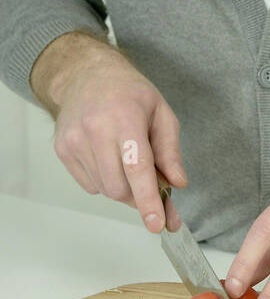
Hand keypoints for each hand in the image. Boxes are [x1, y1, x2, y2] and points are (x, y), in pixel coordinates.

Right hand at [50, 45, 184, 231]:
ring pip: (104, 190)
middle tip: (151, 184)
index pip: (137, 167)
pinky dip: (104, 181)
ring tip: (127, 161)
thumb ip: (170, 151)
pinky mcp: (62, 150)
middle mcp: (95, 130)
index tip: (157, 223)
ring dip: (122, 188)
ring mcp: (74, 141)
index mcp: (125, 117)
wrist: (86, 75)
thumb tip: (177, 183)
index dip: (148, 199)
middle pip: (119, 187)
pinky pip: (89, 185)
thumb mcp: (161, 112)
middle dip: (139, 195)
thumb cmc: (129, 92)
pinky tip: (108, 157)